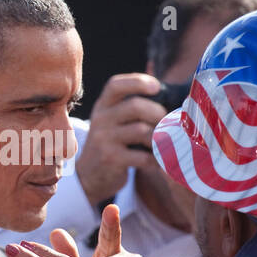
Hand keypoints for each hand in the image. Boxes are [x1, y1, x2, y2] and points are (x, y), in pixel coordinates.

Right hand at [76, 73, 166, 205]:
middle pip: (134, 106)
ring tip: (164, 142)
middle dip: (157, 112)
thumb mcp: (112, 120)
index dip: (138, 82)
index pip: (116, 85)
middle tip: (166, 121)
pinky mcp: (111, 159)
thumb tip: (165, 91)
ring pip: (141, 131)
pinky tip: (157, 160)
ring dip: (159, 137)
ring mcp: (104, 140)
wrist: (89, 175)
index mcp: (103, 106)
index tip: (157, 87)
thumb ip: (131, 105)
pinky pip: (142, 156)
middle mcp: (101, 120)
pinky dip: (155, 158)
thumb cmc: (111, 142)